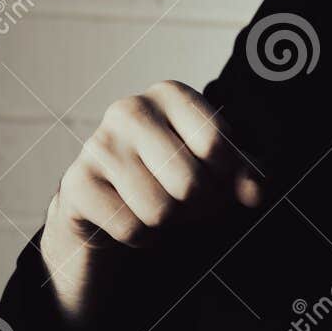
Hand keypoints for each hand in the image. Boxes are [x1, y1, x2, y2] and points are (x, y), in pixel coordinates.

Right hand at [40, 80, 261, 322]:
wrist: (107, 200)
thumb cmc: (169, 173)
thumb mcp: (213, 165)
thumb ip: (242, 173)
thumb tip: (255, 192)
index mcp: (170, 93)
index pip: (216, 144)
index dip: (228, 177)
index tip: (222, 181)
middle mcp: (130, 110)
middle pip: (189, 183)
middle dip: (199, 207)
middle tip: (192, 204)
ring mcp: (99, 145)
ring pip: (159, 211)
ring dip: (170, 223)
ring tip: (162, 208)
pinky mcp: (77, 183)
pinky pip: (130, 228)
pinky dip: (142, 237)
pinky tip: (133, 218)